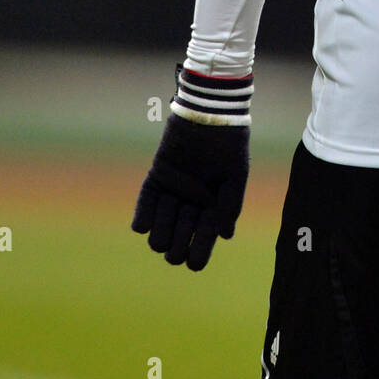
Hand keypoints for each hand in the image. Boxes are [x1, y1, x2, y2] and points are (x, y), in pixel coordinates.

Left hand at [132, 67, 251, 270]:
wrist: (209, 115)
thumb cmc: (228, 145)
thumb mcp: (235, 177)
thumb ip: (230, 206)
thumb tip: (225, 236)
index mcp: (213, 211)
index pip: (202, 246)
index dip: (197, 258)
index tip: (193, 262)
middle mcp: (191, 207)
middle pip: (177, 246)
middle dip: (177, 249)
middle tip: (180, 238)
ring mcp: (172, 195)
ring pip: (159, 234)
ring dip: (161, 234)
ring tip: (168, 220)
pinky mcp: (156, 181)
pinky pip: (144, 209)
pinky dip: (142, 220)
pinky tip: (144, 224)